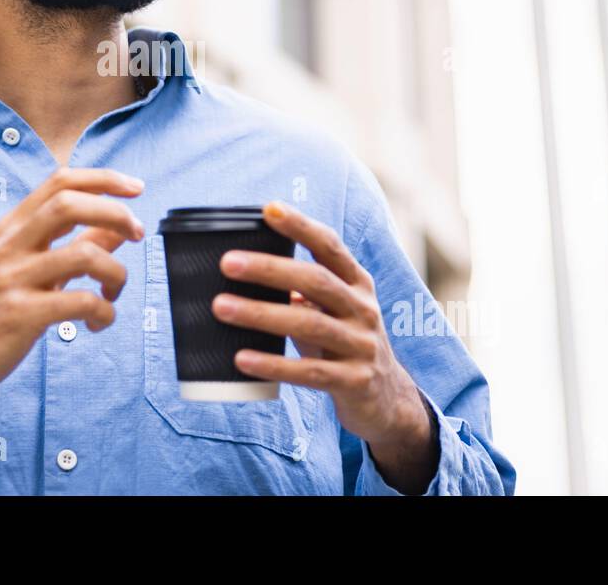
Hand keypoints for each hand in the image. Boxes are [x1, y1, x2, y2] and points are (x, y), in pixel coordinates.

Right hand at [0, 166, 144, 470]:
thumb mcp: (28, 269)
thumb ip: (72, 245)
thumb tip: (119, 228)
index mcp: (11, 228)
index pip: (60, 182)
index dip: (103, 179)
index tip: (136, 188)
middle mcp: (9, 245)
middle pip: (69, 203)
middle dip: (115, 213)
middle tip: (137, 233)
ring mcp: (12, 279)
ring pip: (84, 255)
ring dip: (116, 273)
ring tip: (113, 293)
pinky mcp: (20, 315)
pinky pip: (80, 302)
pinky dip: (104, 311)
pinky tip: (98, 322)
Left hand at [210, 200, 438, 493]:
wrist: (386, 398)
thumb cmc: (342, 342)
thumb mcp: (331, 309)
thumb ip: (299, 288)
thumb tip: (243, 266)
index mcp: (357, 283)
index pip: (329, 246)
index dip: (301, 226)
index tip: (269, 209)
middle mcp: (363, 308)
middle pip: (316, 281)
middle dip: (269, 269)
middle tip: (227, 263)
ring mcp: (362, 345)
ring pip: (309, 323)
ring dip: (261, 314)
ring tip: (221, 307)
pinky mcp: (354, 382)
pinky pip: (309, 372)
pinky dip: (274, 364)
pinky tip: (242, 358)